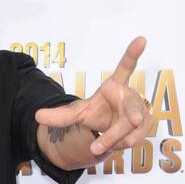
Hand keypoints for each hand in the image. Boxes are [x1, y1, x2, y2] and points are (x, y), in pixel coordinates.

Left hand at [34, 36, 153, 159]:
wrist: (106, 130)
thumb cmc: (96, 114)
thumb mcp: (77, 114)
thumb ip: (60, 115)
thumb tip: (37, 115)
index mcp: (114, 86)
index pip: (125, 67)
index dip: (133, 53)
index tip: (141, 39)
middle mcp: (130, 95)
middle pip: (130, 107)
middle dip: (132, 115)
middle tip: (134, 120)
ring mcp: (141, 109)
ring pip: (133, 126)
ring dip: (114, 138)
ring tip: (99, 144)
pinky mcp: (146, 123)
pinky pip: (137, 136)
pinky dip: (123, 144)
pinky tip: (116, 144)